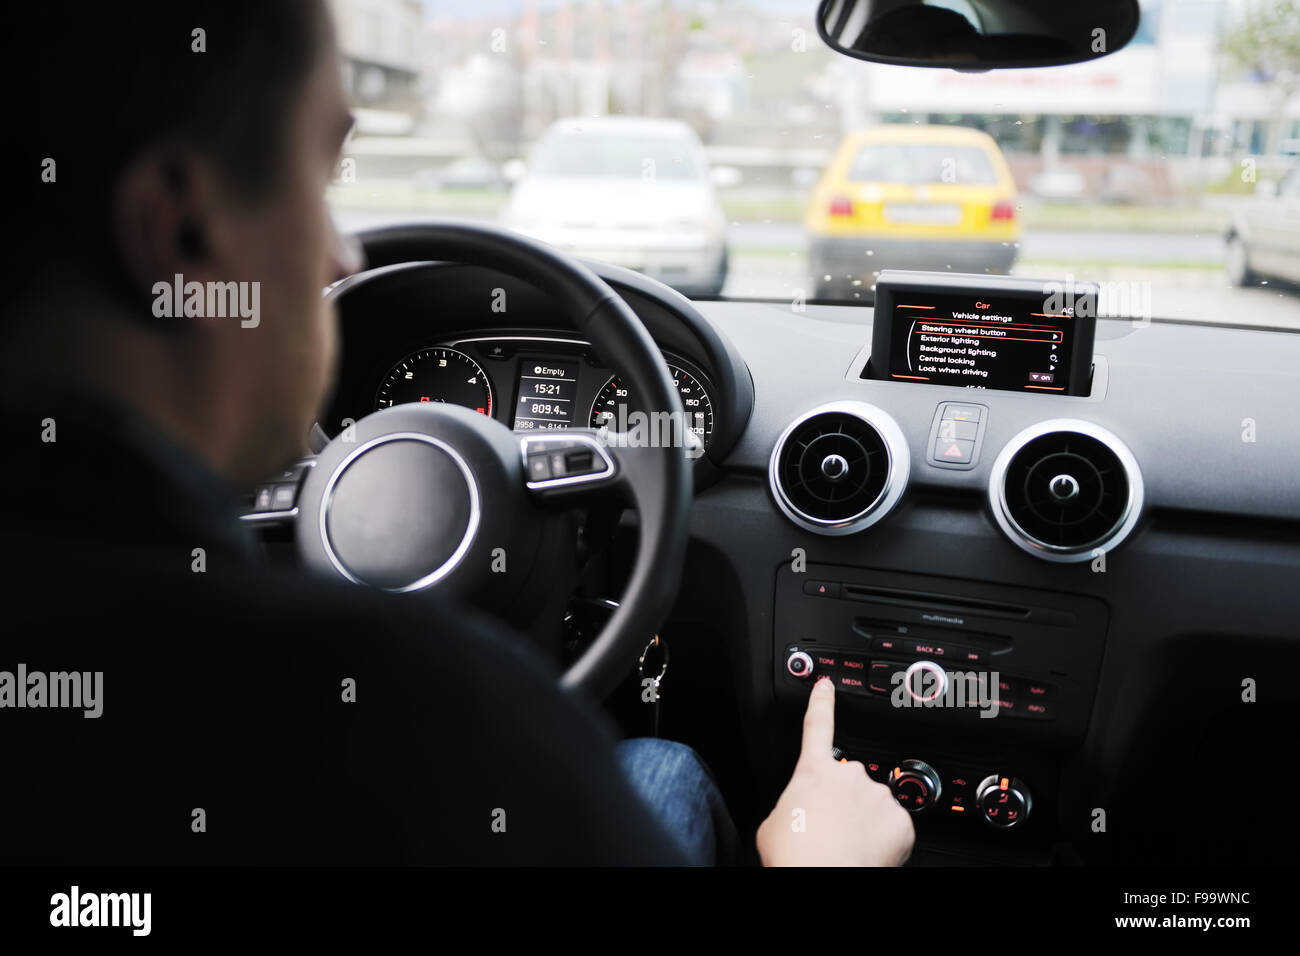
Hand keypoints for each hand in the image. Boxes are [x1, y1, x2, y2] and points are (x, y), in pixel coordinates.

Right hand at [757, 676, 914, 865]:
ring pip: (872, 803)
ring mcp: (877, 795)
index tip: (826, 684)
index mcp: (813, 771)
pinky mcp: (901, 820)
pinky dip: (884, 839)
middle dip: (843, 800)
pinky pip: (894, 826)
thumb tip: (801, 810)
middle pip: (848, 780)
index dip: (821, 702)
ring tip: (847, 846)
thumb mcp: (774, 823)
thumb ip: (792, 803)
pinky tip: (867, 853)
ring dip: (863, 821)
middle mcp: (848, 775)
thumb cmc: (795, 857)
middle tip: (831, 829)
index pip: (817, 725)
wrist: (823, 878)